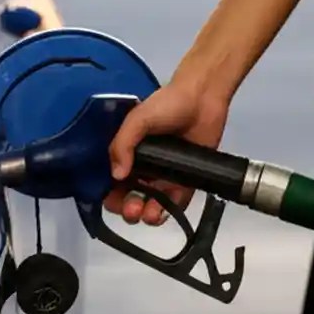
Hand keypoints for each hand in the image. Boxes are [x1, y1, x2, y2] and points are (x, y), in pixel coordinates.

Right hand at [105, 80, 229, 225]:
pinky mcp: (187, 181)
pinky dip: (170, 210)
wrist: (203, 98)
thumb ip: (122, 144)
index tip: (113, 199)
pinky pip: (176, 202)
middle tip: (133, 209)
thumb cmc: (166, 106)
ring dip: (147, 215)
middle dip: (128, 209)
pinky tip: (166, 210)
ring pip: (152, 205)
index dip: (110, 195)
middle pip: (130, 198)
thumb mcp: (137, 119)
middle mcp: (143, 169)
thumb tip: (116, 176)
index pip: (112, 182)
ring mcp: (165, 177)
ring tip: (148, 214)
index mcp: (128, 155)